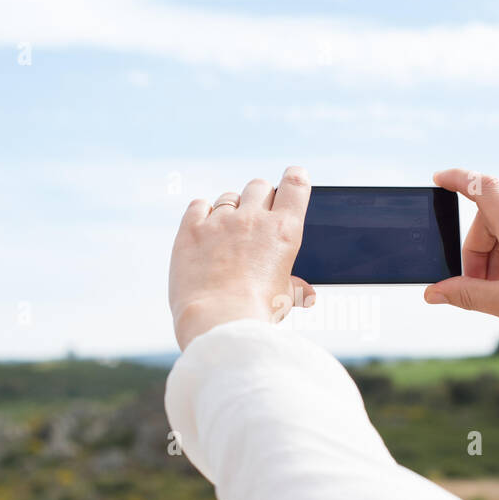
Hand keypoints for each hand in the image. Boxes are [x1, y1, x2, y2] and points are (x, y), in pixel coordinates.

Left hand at [168, 166, 316, 349]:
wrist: (218, 322)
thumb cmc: (256, 313)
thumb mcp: (284, 299)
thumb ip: (295, 288)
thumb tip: (308, 295)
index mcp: (284, 232)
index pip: (295, 185)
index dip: (295, 177)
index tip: (293, 177)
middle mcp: (253, 219)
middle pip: (259, 187)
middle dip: (260, 198)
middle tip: (256, 218)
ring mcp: (220, 222)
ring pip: (229, 197)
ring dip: (232, 209)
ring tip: (228, 234)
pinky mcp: (191, 230)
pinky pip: (198, 205)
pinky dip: (203, 212)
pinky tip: (205, 228)